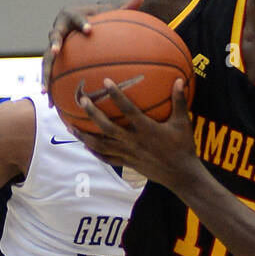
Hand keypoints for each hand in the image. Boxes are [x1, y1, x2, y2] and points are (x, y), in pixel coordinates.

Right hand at [42, 0, 142, 93]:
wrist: (79, 16)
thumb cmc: (99, 15)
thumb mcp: (111, 10)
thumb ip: (125, 6)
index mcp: (72, 15)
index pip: (77, 18)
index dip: (82, 23)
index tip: (90, 30)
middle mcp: (59, 28)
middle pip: (54, 37)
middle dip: (55, 45)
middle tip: (57, 53)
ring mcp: (54, 43)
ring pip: (47, 58)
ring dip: (45, 74)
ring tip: (45, 91)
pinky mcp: (52, 56)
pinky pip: (50, 71)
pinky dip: (50, 86)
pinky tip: (51, 104)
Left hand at [74, 78, 197, 192]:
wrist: (181, 176)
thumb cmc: (183, 148)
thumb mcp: (183, 124)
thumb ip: (179, 101)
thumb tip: (179, 79)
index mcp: (147, 130)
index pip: (128, 110)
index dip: (116, 96)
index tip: (105, 82)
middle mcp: (134, 142)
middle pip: (107, 128)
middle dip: (92, 114)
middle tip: (81, 101)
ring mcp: (129, 154)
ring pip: (101, 145)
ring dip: (85, 136)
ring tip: (71, 127)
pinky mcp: (128, 163)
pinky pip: (107, 158)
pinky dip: (95, 152)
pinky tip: (86, 146)